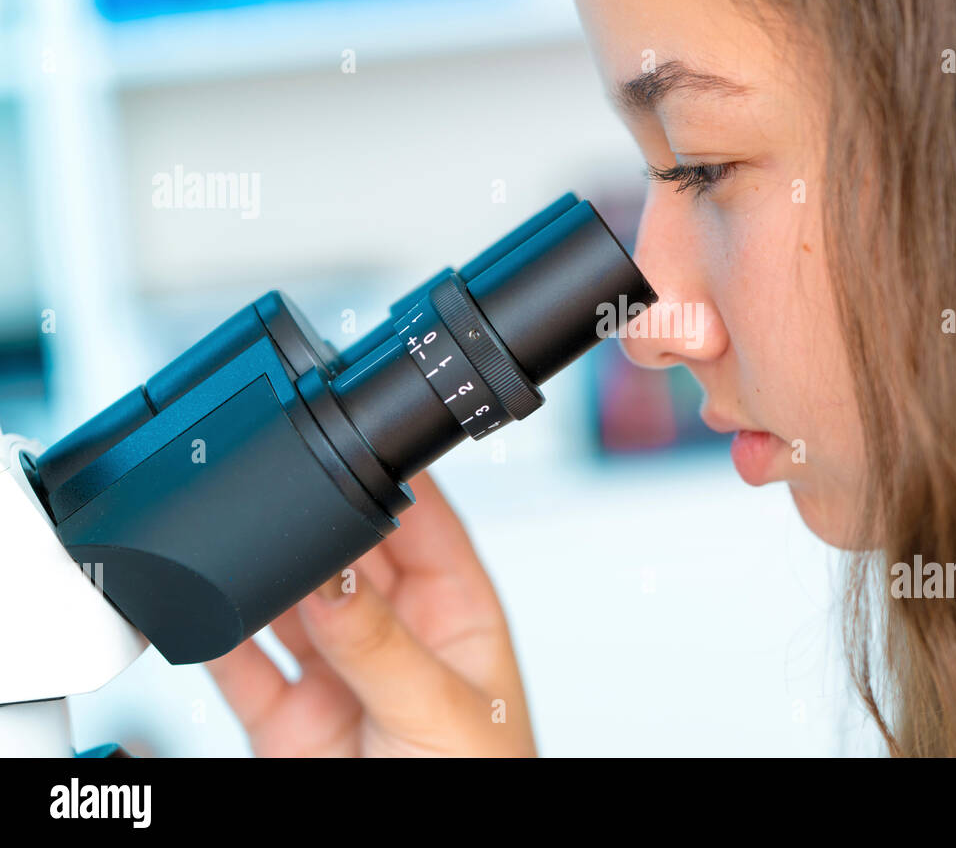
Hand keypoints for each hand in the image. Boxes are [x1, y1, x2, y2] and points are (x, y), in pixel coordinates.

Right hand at [205, 469, 535, 755]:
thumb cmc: (483, 788)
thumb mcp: (438, 710)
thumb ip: (379, 643)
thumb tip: (329, 575)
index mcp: (455, 613)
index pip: (423, 523)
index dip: (392, 476)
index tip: (356, 437)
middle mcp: (395, 632)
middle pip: (347, 550)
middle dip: (314, 519)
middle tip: (280, 489)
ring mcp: (339, 671)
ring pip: (289, 598)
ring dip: (263, 571)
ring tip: (240, 543)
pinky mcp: (287, 715)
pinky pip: (241, 662)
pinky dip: (215, 634)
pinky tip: (203, 605)